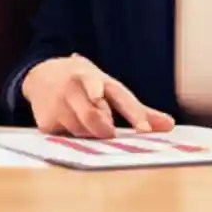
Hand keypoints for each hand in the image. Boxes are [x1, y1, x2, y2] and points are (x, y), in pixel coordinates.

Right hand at [21, 54, 173, 138]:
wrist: (42, 73)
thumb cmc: (84, 83)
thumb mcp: (108, 87)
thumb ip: (137, 109)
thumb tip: (169, 125)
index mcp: (97, 77)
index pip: (119, 96)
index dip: (134, 113)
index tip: (145, 129)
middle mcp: (76, 86)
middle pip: (96, 117)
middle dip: (104, 128)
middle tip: (108, 131)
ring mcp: (58, 102)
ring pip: (82, 131)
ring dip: (89, 132)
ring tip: (82, 117)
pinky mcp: (46, 120)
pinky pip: (67, 138)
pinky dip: (72, 135)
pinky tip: (67, 121)